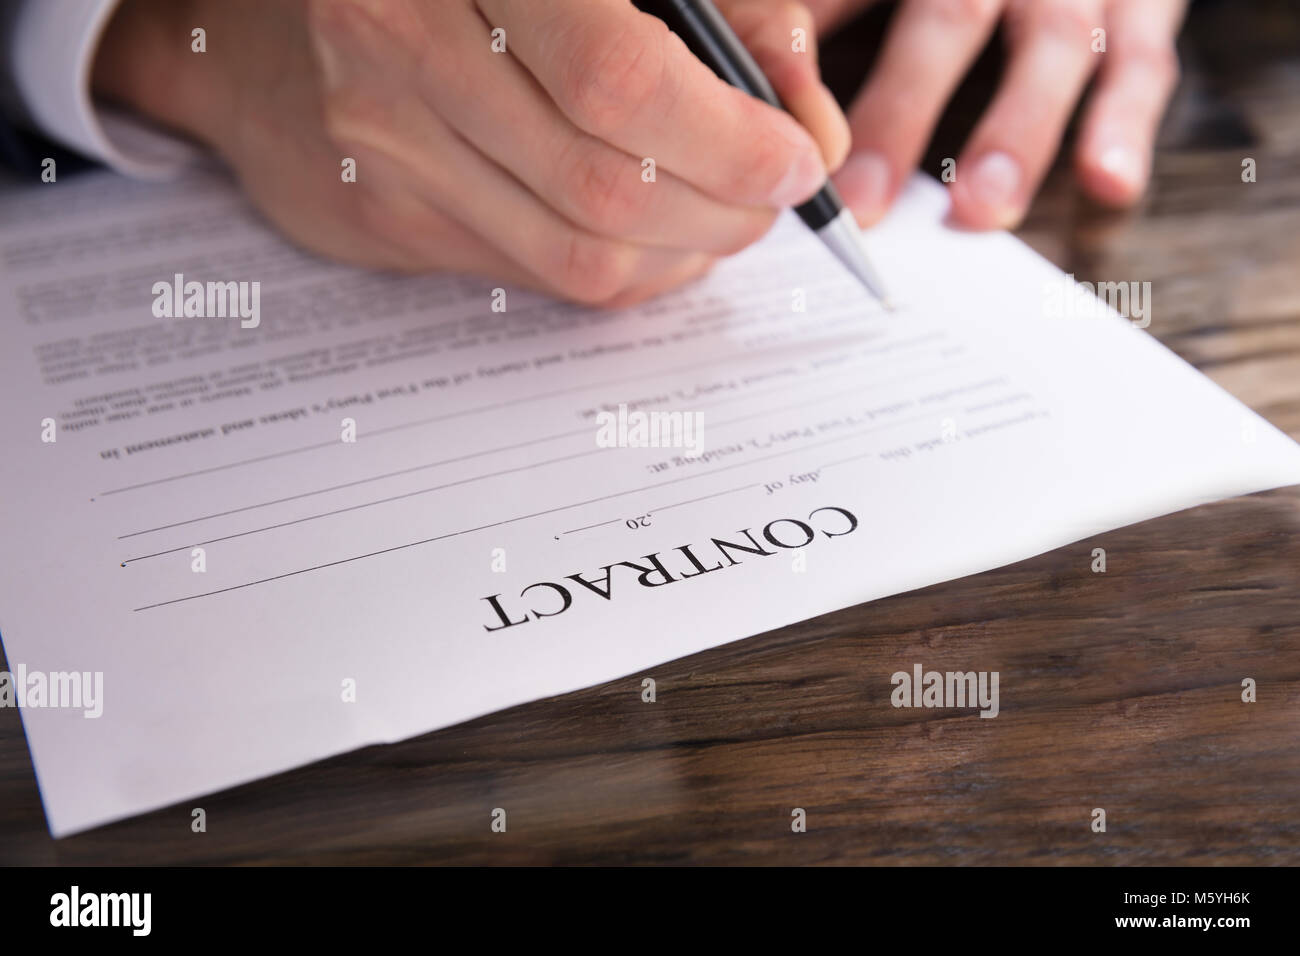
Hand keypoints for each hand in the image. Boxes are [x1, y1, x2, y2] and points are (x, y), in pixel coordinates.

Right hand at [93, 0, 851, 305]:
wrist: (284, 13)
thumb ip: (723, 18)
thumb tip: (805, 121)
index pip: (617, 80)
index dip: (727, 136)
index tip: (793, 156)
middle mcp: (404, 41)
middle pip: (607, 184)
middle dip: (726, 208)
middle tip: (776, 191)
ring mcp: (385, 140)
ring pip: (581, 249)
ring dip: (689, 248)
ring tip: (729, 213)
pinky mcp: (386, 210)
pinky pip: (544, 272)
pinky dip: (633, 266)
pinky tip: (664, 235)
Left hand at [807, 0, 1187, 227]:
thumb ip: (827, 11)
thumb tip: (749, 66)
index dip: (813, 46)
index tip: (775, 128)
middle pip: (949, 20)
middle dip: (900, 114)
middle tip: (858, 200)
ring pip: (1053, 46)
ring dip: (1015, 133)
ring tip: (979, 210)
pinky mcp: (1145, 7)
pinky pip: (1143, 65)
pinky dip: (1125, 127)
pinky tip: (1106, 183)